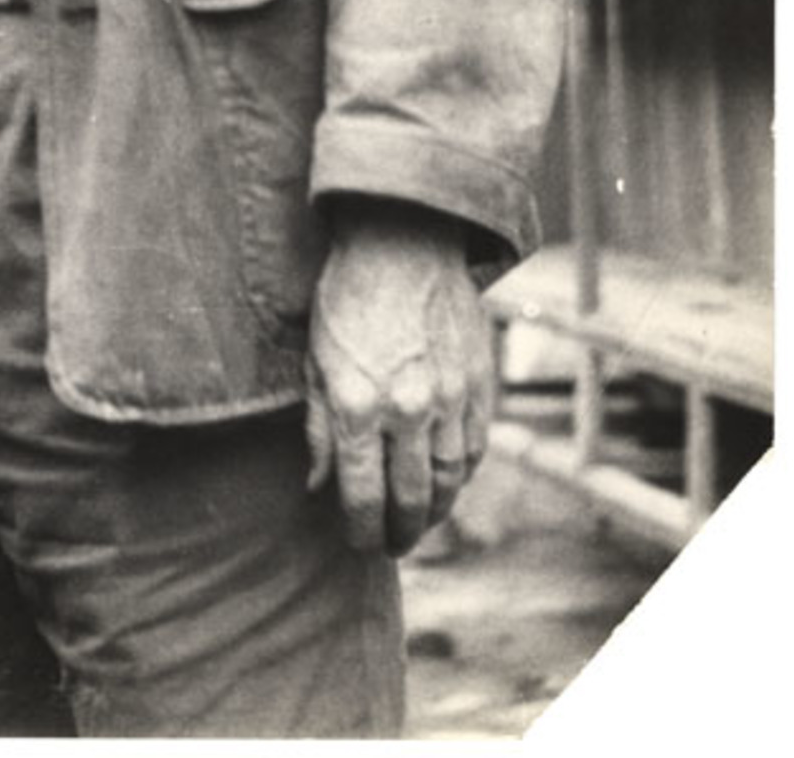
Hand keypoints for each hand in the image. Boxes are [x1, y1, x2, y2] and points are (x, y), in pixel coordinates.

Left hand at [304, 200, 492, 555]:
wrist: (403, 245)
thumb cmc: (346, 299)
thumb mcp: (314, 360)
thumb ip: (318, 429)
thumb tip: (317, 487)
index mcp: (357, 405)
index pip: (361, 493)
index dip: (360, 529)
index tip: (357, 542)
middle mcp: (407, 410)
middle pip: (411, 498)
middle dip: (399, 533)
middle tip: (390, 548)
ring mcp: (450, 400)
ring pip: (449, 482)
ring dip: (434, 512)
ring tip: (417, 524)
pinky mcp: (479, 388)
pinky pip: (474, 451)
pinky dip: (460, 478)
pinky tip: (444, 485)